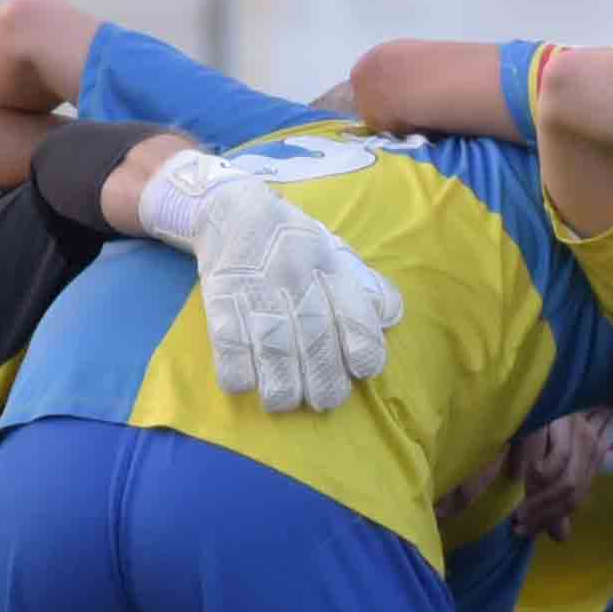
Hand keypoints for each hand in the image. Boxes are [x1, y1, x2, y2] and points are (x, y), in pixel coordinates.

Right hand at [141, 154, 404, 410]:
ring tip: (286, 402)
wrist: (231, 210)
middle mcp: (297, 278)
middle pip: (315, 338)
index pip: (356, 313)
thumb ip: (366, 287)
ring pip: (273, 347)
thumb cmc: (295, 242)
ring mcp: (256, 290)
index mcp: (330, 268)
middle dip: (323, 380)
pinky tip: (246, 384)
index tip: (362, 369)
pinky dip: (238, 372)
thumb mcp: (337, 254)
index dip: (363, 348)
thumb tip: (391, 317)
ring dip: (282, 385)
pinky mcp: (221, 300)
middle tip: (325, 400)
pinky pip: (228, 345)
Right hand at [504, 409, 608, 540]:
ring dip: (540, 501)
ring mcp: (578, 433)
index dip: (557, 518)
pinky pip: (559, 459)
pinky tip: (527, 477)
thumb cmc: (535, 413)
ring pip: (567, 481)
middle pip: (574, 493)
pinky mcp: (564, 422)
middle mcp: (588, 444)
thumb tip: (561, 536)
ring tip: (518, 512)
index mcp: (588, 452)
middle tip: (520, 527)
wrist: (539, 375)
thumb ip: (551, 495)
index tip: (530, 532)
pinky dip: (543, 473)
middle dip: (546, 515)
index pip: (579, 496)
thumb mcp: (542, 455)